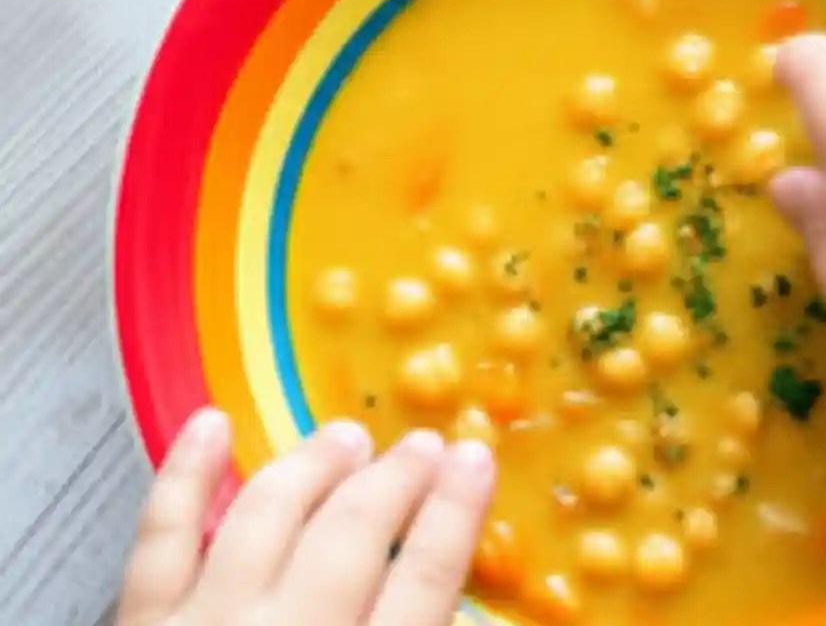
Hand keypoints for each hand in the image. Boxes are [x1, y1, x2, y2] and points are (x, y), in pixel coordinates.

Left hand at [118, 409, 494, 625]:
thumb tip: (464, 625)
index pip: (423, 578)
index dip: (455, 510)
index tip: (475, 458)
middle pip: (352, 532)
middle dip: (396, 478)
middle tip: (422, 444)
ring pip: (267, 514)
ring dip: (313, 465)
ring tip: (345, 438)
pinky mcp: (143, 625)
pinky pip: (160, 532)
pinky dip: (183, 473)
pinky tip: (211, 427)